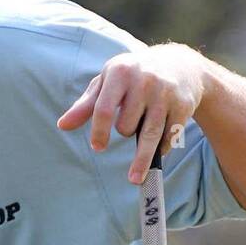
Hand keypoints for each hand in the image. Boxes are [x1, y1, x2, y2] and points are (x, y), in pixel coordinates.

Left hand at [57, 42, 206, 182]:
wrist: (180, 64)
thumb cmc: (133, 76)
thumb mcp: (108, 83)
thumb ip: (85, 105)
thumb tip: (62, 125)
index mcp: (120, 72)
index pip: (103, 109)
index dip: (99, 131)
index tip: (97, 147)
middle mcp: (144, 80)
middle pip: (125, 125)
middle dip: (124, 131)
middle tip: (130, 121)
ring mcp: (165, 93)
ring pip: (149, 135)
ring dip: (142, 159)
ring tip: (135, 180)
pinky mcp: (183, 105)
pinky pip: (168, 136)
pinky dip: (161, 147)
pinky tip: (158, 145)